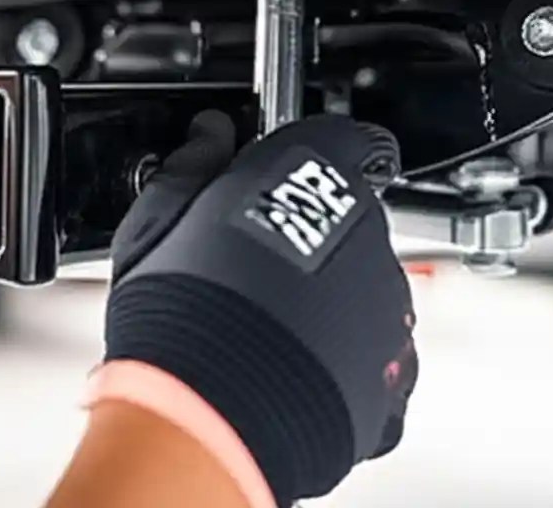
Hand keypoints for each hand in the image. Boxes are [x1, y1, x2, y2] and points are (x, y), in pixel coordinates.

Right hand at [103, 112, 416, 505]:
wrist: (208, 417)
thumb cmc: (178, 314)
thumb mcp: (160, 217)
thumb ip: (193, 165)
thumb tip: (208, 135)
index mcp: (319, 178)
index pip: (345, 139)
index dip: (316, 158)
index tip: (285, 178)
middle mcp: (370, 234)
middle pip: (354, 219)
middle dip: (314, 238)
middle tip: (253, 270)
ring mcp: (388, 309)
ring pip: (369, 291)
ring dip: (332, 303)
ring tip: (265, 332)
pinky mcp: (392, 377)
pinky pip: (380, 363)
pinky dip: (348, 368)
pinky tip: (295, 376)